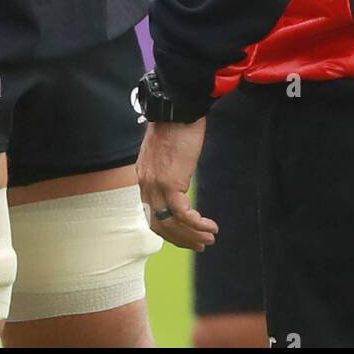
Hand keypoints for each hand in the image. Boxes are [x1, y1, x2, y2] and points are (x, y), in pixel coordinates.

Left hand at [137, 119, 216, 251]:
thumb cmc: (176, 125)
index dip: (168, 230)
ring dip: (191, 235)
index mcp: (143, 177)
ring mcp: (156, 185)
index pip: (150, 214)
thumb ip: (167, 169)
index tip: (184, 236)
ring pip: (171, 223)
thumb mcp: (166, 152)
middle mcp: (145, 185)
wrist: (177, 108)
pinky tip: (210, 226)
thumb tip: (178, 180)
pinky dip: (197, 224)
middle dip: (180, 239)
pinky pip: (183, 214)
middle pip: (159, 224)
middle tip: (199, 245)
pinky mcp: (170, 183)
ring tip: (209, 239)